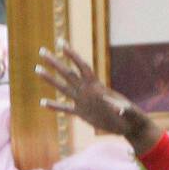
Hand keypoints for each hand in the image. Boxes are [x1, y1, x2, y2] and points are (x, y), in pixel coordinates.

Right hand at [35, 42, 162, 153]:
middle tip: (42, 51)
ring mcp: (83, 102)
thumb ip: (123, 109)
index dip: (72, 55)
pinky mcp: (82, 114)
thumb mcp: (128, 112)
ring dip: (50, 79)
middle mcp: (87, 91)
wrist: (129, 126)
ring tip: (37, 69)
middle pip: (67, 73)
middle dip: (55, 62)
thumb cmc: (131, 117)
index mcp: (97, 87)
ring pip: (63, 88)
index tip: (61, 43)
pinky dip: (54, 106)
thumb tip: (120, 109)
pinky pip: (65, 109)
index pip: (82, 67)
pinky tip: (42, 102)